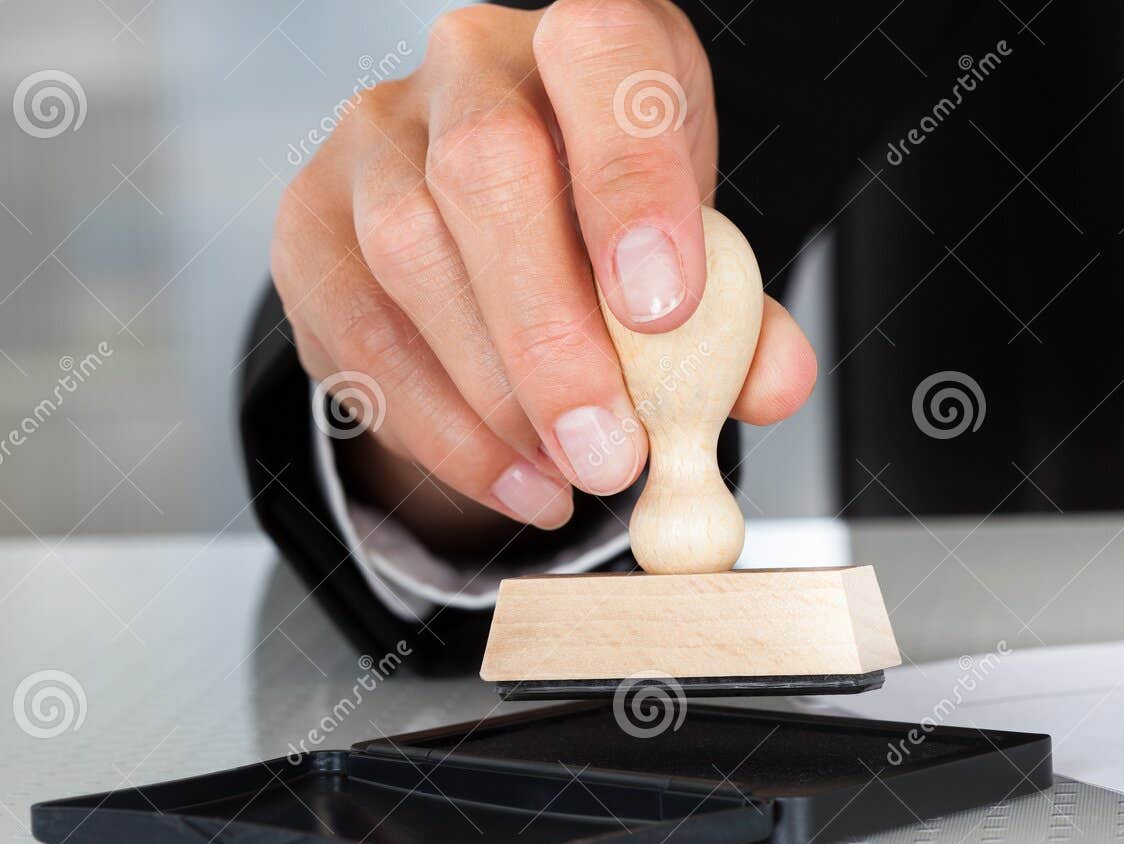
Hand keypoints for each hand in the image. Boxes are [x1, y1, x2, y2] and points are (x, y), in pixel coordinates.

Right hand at [269, 0, 815, 544]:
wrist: (510, 220)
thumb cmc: (616, 227)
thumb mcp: (698, 253)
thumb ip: (743, 320)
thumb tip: (771, 385)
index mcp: (591, 43)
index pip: (603, 57)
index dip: (634, 184)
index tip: (666, 311)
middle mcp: (470, 67)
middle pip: (488, 172)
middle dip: (552, 338)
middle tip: (610, 452)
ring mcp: (373, 138)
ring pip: (408, 254)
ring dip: (494, 398)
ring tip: (568, 477)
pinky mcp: (309, 222)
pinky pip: (354, 330)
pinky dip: (437, 428)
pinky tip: (510, 478)